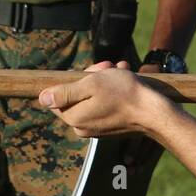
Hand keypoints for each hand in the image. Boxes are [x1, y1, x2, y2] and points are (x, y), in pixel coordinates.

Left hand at [37, 60, 170, 138]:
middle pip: (76, 96)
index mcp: (74, 118)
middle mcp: (82, 127)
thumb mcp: (91, 84)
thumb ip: (64, 92)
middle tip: (108, 66)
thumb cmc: (124, 94)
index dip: (74, 79)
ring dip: (103, 81)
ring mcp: (96, 129)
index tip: (91, 70)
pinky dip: (112, 92)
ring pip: (92, 98)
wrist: (153, 113)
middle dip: (91, 78)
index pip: (59, 96)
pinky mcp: (109, 127)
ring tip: (119, 70)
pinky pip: (104, 105)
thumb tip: (42, 98)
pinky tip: (123, 79)